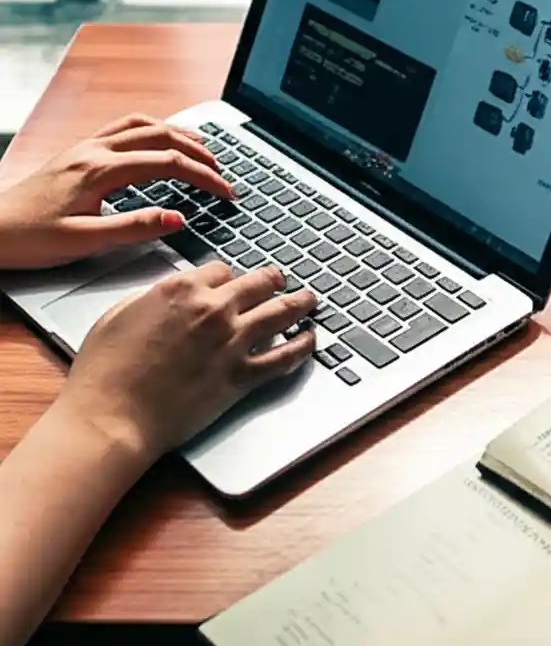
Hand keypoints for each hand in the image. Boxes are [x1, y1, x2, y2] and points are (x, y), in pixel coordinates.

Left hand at [0, 113, 231, 269]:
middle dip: (198, 151)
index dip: (203, 176)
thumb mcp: (86, 241)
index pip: (167, 163)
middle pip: (159, 135)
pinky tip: (158, 141)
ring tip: (202, 148)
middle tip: (223, 171)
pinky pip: (122, 128)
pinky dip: (151, 129)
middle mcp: (93, 151)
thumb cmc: (29, 238)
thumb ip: (135, 227)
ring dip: (176, 133)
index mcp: (99, 170)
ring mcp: (84, 148)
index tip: (225, 192)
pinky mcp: (78, 153)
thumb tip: (179, 217)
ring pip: (141, 125)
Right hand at [50, 262, 317, 463]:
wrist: (113, 415)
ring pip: (281, 312)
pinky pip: (285, 356)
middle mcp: (212, 309)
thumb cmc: (106, 371)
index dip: (228, 276)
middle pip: (259, 283)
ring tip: (310, 300)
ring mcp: (232, 341)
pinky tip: (310, 341)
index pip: (220, 270)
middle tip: (282, 280)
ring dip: (300, 303)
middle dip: (274, 280)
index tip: (233, 281)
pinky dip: (303, 346)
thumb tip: (171, 296)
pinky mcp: (242, 375)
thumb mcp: (120, 314)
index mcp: (180, 289)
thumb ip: (154, 298)